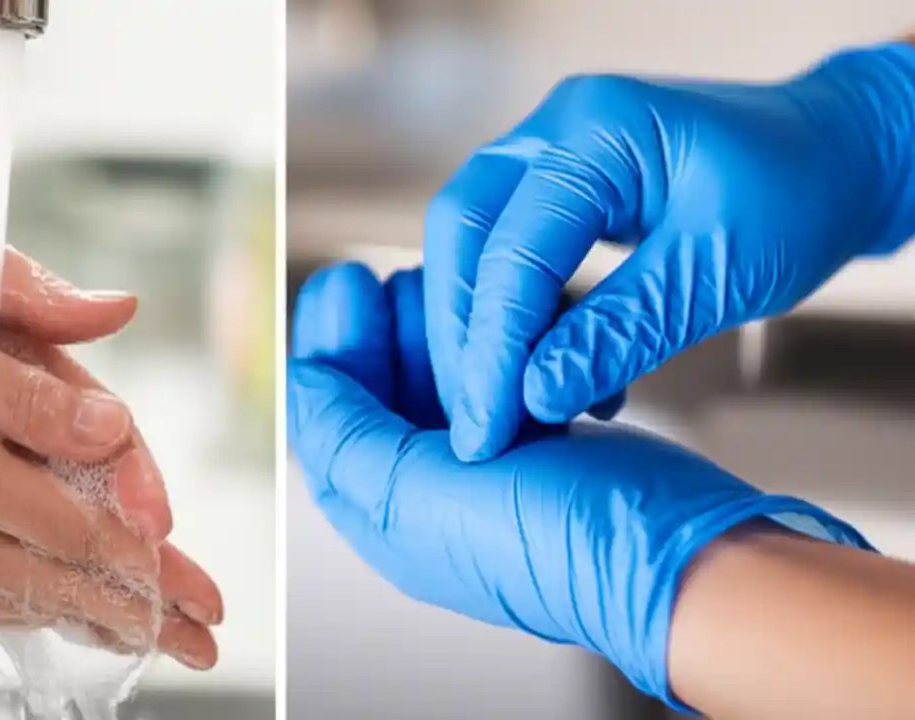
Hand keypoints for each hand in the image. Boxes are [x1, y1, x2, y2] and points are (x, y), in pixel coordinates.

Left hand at [288, 262, 868, 705]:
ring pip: (438, 378)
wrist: (680, 559)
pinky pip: (495, 378)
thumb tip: (301, 384)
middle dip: (382, 328)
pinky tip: (503, 314)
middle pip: (379, 392)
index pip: (329, 416)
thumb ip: (348, 439)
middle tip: (391, 275)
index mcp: (387, 514)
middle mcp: (431, 492)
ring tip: (445, 284)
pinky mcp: (541, 444)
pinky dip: (491, 342)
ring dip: (436, 328)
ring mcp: (489, 467)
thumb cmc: (560, 544)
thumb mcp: (420, 495)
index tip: (345, 283)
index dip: (328, 345)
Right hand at [425, 42, 914, 459]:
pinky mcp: (560, 189)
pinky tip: (556, 376)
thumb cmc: (802, 194)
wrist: (840, 158)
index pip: (511, 251)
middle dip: (465, 337)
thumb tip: (533, 395)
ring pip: (474, 245)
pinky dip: (523, 321)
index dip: (491, 350)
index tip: (485, 432)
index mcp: (596, 131)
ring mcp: (552, 154)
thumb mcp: (718, 273)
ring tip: (515, 410)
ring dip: (486, 331)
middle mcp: (556, 130)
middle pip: (464, 234)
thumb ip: (620, 332)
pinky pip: (512, 254)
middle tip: (477, 426)